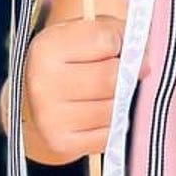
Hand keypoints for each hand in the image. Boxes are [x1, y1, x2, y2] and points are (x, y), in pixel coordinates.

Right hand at [21, 16, 124, 163]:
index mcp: (47, 48)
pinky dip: (111, 125)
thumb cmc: (67, 64)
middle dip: (126, 74)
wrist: (33, 105)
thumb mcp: (81, 36)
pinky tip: (97, 116)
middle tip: (123, 74)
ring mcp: (50, 116)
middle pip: (111, 76)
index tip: (117, 47)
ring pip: (113, 107)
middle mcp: (43, 82)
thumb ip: (114, 33)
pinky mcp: (61, 142)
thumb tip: (143, 59)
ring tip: (104, 95)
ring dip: (118, 101)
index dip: (120, 42)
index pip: (105, 40)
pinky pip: (109, 134)